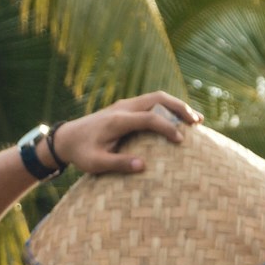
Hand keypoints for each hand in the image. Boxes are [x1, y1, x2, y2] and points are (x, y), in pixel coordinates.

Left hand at [51, 92, 198, 176]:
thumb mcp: (95, 163)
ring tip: (196, 120)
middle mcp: (123, 107)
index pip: (150, 118)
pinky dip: (169, 108)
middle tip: (197, 122)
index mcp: (117, 120)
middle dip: (180, 108)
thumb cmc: (81, 153)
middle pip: (158, 99)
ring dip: (177, 106)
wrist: (66, 137)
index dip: (167, 127)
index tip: (181, 141)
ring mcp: (126, 105)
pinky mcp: (127, 108)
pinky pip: (152, 102)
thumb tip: (143, 167)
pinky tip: (179, 120)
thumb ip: (117, 164)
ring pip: (157, 97)